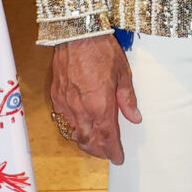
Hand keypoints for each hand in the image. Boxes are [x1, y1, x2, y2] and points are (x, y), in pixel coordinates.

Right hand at [49, 34, 141, 163]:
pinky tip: (79, 119)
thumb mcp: (123, 73)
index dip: (113, 151)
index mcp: (100, 106)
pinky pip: (63, 116)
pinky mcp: (56, 95)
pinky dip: (72, 123)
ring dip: (84, 139)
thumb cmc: (101, 50)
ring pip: (74, 131)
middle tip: (107, 152)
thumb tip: (135, 117)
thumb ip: (127, 99)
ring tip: (94, 140)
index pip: (107, 137)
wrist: (76, 33)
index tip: (118, 158)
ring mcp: (66, 103)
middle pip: (88, 141)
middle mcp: (81, 109)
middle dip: (98, 150)